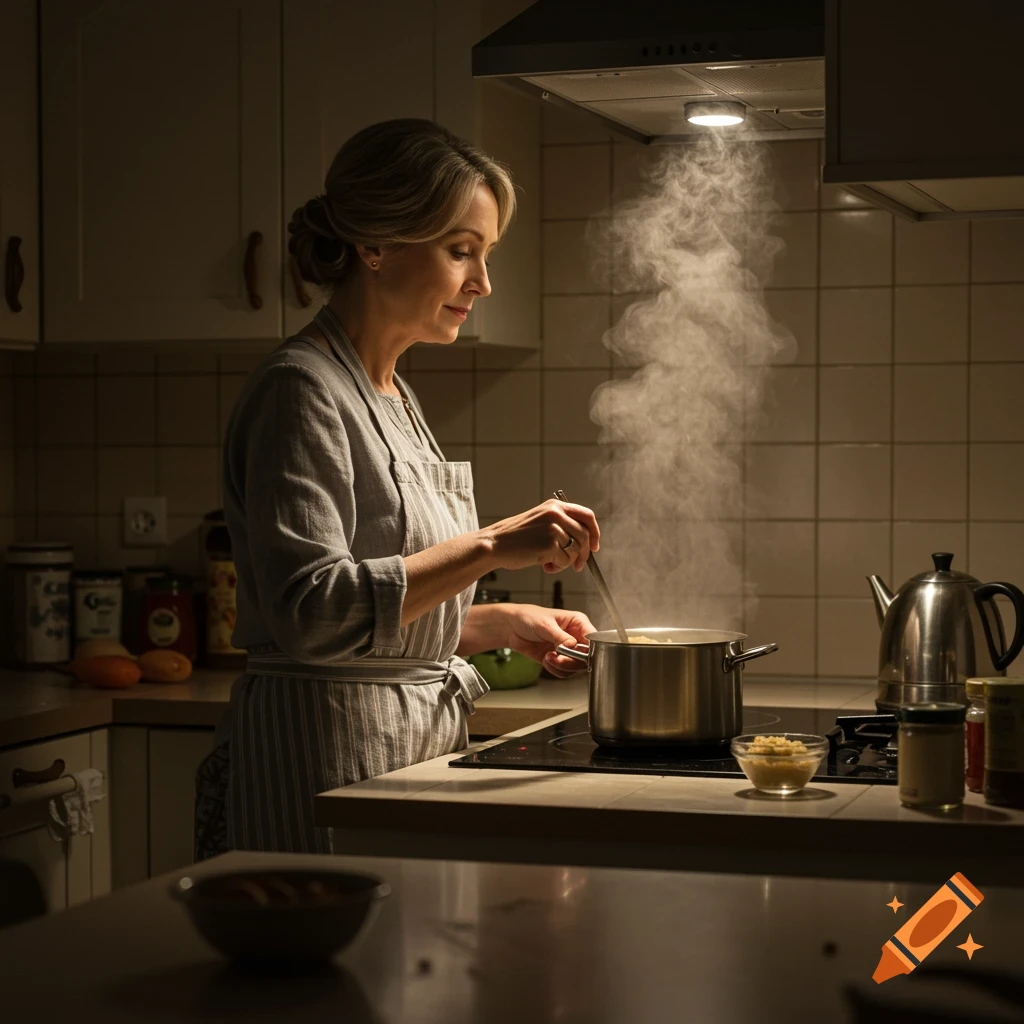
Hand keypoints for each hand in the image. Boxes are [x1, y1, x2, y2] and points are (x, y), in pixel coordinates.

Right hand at [484, 499, 599, 574]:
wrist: (494, 544)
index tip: (594, 546)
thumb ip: (561, 526)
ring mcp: (554, 528)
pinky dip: (557, 567)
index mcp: (555, 506)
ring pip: (576, 550)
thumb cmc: (515, 538)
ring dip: (567, 562)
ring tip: (550, 563)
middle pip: (585, 536)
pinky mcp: (550, 544)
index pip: (587, 516)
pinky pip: (565, 561)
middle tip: (577, 566)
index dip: (595, 532)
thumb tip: (585, 543)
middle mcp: (557, 514)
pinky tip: (544, 566)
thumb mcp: (540, 522)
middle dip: (584, 554)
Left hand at [500, 604, 595, 678]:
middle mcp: (575, 637)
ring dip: (561, 666)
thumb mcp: (545, 625)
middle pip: (587, 657)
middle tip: (559, 658)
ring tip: (548, 657)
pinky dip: (555, 669)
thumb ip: (560, 636)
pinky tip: (546, 660)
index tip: (579, 654)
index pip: (592, 639)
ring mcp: (567, 650)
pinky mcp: (558, 660)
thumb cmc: (529, 617)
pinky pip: (563, 671)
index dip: (589, 649)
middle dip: (572, 661)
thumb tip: (573, 645)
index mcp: (578, 623)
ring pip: (575, 667)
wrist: (512, 628)